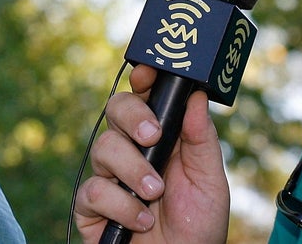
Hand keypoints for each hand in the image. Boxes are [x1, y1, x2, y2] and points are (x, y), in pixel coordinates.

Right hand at [73, 65, 229, 243]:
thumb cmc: (198, 227)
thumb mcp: (209, 181)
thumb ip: (201, 138)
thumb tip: (196, 95)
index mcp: (160, 138)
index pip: (144, 96)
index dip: (142, 79)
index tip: (148, 74)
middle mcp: (131, 151)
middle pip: (115, 109)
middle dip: (132, 116)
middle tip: (152, 136)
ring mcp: (109, 177)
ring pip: (103, 147)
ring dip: (133, 170)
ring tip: (154, 195)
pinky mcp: (91, 207)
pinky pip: (93, 191)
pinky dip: (121, 206)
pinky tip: (141, 221)